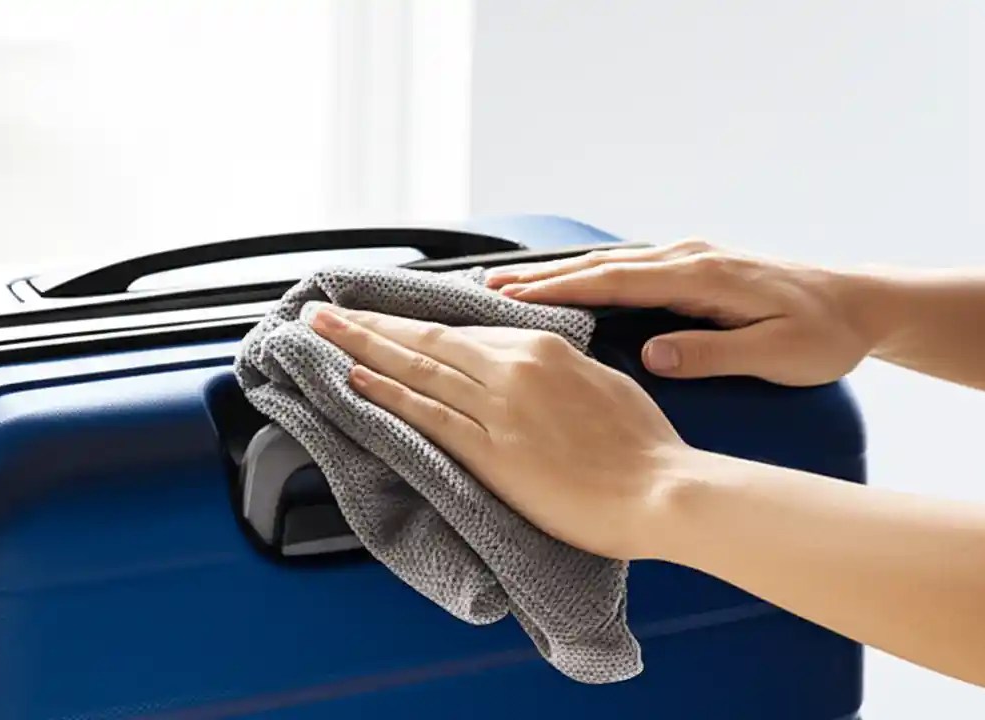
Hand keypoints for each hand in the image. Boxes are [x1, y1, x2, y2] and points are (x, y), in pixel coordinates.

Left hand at [308, 306, 690, 560]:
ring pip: (416, 367)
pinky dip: (386, 392)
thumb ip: (557, 371)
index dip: (412, 323)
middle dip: (369, 324)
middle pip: (425, 339)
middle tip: (323, 312)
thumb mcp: (601, 384)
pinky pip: (426, 412)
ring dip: (361, 347)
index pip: (460, 330)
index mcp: (543, 348)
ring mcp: (498, 407)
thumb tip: (536, 366)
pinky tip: (354, 379)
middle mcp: (514, 367)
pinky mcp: (490, 450)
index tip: (380, 316)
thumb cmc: (642, 447)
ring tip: (321, 334)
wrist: (663, 489)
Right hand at [484, 239, 871, 385]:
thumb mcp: (776, 355)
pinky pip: (628, 269)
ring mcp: (690, 257)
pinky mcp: (694, 265)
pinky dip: (589, 276)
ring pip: (610, 264)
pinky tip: (566, 287)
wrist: (860, 303)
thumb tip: (652, 354)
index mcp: (703, 277)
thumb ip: (712, 354)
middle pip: (601, 266)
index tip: (512, 299)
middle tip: (488, 290)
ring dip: (560, 275)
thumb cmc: (823, 336)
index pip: (616, 283)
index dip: (560, 292)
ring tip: (510, 287)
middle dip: (542, 278)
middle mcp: (689, 257)